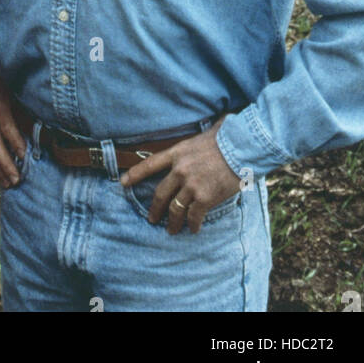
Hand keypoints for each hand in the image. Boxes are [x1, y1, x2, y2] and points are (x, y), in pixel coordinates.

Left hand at [119, 119, 241, 235]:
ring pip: (175, 209)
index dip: (134, 174)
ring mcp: (191, 185)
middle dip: (154, 209)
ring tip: (171, 230)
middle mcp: (179, 170)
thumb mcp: (201, 136)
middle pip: (160, 194)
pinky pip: (193, 217)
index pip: (149, 164)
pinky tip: (194, 229)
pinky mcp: (204, 198)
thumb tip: (201, 132)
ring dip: (172, 223)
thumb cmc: (225, 139)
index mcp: (177, 153)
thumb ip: (194, 144)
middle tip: (152, 219)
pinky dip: (192, 225)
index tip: (123, 183)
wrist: (240, 148)